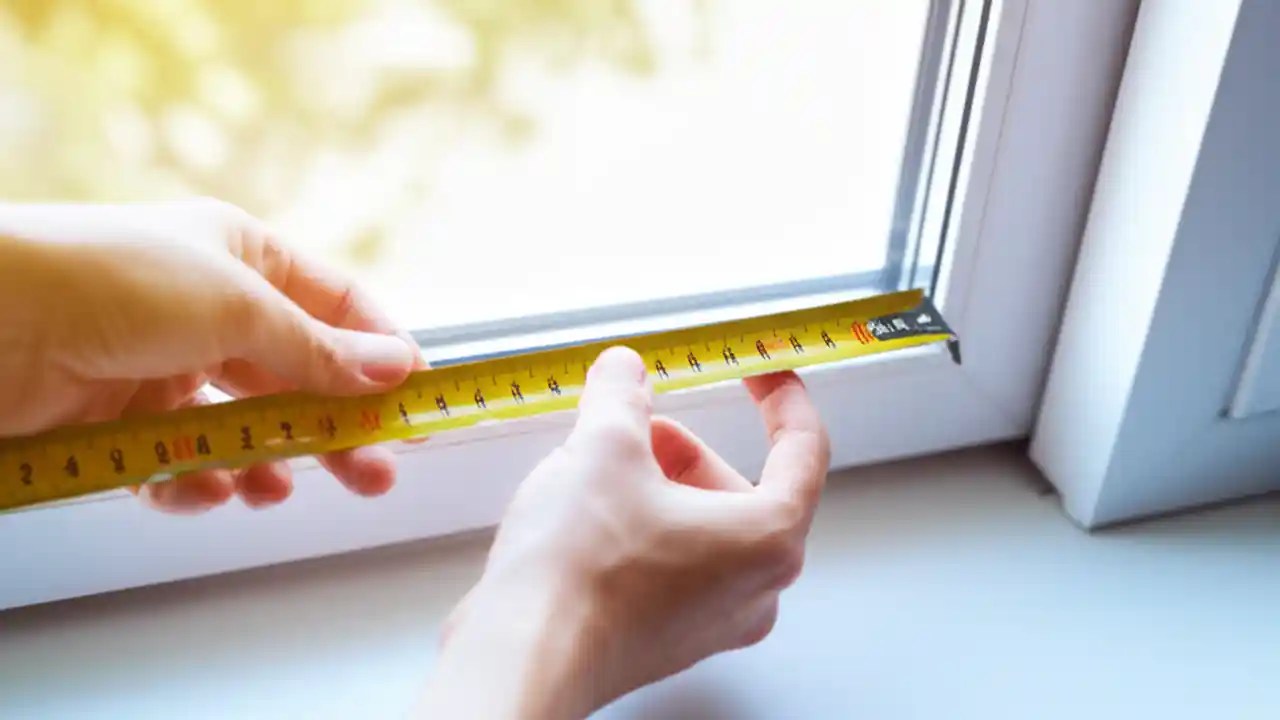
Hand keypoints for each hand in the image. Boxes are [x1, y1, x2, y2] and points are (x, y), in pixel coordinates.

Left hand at [0, 198, 424, 512]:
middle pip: (297, 375)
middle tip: (374, 473)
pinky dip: (197, 478)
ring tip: (278, 488)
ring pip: (242, 424)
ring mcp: (164, 362)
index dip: (379, 350)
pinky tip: (208, 488)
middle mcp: (209, 308)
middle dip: (334, 426)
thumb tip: (397, 367)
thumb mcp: (237, 307)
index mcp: (243, 256)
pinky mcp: (121, 416)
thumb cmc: (115, 280)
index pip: (335, 304)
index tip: (414, 398)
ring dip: (265, 460)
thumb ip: (318, 350)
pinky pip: (180, 457)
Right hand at [419, 347, 829, 718]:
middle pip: (741, 488)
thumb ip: (622, 396)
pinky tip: (590, 513)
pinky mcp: (670, 636)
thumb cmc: (577, 571)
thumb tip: (624, 371)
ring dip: (659, 484)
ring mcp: (713, 619)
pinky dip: (645, 525)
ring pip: (704, 525)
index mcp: (767, 539)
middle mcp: (754, 589)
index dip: (782, 399)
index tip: (763, 372)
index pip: (804, 451)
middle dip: (686, 448)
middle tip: (636, 425)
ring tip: (599, 470)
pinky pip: (676, 561)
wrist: (524, 655)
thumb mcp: (602, 448)